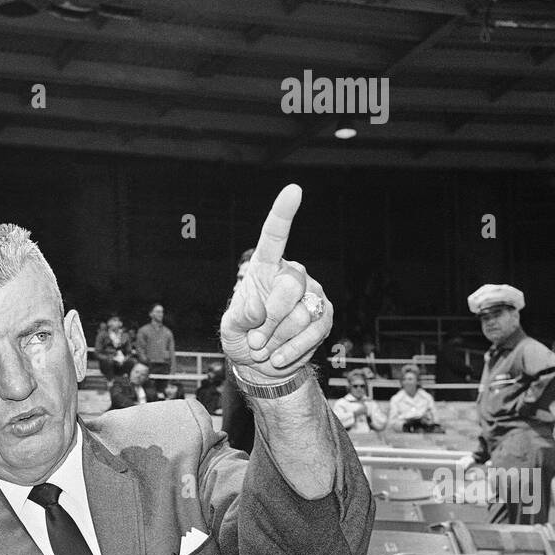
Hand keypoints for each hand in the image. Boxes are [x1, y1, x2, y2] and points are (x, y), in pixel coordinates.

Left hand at [220, 183, 331, 382]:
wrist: (261, 365)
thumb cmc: (243, 337)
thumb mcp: (230, 328)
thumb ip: (240, 317)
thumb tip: (259, 309)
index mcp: (265, 268)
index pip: (274, 237)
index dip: (283, 214)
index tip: (293, 190)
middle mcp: (292, 275)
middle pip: (289, 287)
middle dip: (269, 320)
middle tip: (255, 340)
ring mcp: (312, 294)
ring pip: (301, 314)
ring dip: (276, 339)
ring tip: (264, 348)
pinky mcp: (324, 316)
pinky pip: (312, 333)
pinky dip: (290, 350)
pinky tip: (277, 358)